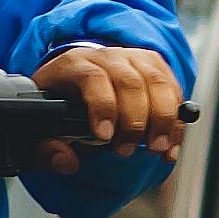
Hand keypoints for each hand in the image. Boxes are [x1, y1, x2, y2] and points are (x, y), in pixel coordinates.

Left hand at [33, 44, 189, 177]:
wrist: (75, 80)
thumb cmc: (59, 104)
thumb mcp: (42, 126)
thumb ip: (47, 148)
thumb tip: (66, 161)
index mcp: (73, 65)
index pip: (92, 77)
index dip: (102, 106)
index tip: (104, 137)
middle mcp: (106, 56)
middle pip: (129, 82)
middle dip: (134, 121)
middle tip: (128, 150)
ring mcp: (133, 58)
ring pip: (156, 82)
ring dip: (162, 119)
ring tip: (155, 148)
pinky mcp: (154, 66)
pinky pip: (173, 89)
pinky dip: (176, 120)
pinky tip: (169, 145)